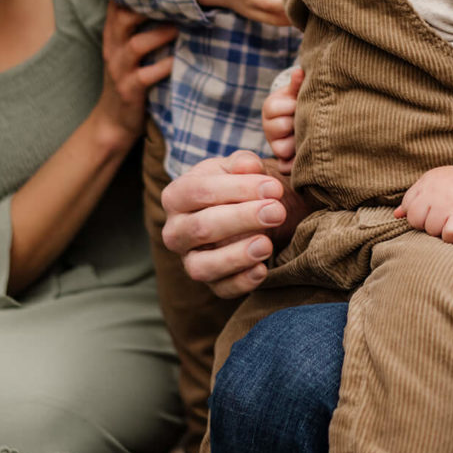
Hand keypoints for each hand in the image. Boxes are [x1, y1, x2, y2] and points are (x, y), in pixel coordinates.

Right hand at [95, 2, 175, 144]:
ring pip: (136, 45)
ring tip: (182, 26)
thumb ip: (141, 25)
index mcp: (113, 35)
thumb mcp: (128, 49)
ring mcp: (119, 70)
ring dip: (161, 34)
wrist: (114, 121)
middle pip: (124, 17)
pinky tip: (180, 60)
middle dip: (149, 5)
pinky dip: (165, 66)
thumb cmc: (130, 77)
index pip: (118, 2)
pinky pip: (146, 75)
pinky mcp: (130, 90)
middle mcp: (113, 48)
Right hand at [160, 150, 305, 297]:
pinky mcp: (212, 283)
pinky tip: (263, 269)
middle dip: (242, 219)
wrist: (252, 211)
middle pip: (201, 228)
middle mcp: (176, 231)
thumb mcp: (240, 168)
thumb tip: (248, 166)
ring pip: (202, 266)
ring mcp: (190, 260)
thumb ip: (243, 163)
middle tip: (277, 211)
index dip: (236, 189)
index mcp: (176, 196)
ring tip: (266, 244)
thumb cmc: (241, 186)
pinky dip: (242, 282)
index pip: (198, 191)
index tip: (272, 188)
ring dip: (236, 256)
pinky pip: (221, 289)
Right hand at [262, 66, 304, 172]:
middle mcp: (269, 128)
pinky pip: (286, 167)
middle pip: (280, 128)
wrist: (303, 118)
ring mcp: (275, 146)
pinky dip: (294, 164)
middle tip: (306, 121)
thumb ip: (297, 84)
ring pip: (282, 149)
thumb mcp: (297, 91)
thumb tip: (299, 71)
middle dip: (295, 124)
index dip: (291, 106)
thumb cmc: (301, 102)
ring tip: (307, 136)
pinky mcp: (284, 162)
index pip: (274, 108)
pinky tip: (304, 157)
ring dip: (297, 143)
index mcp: (270, 108)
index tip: (298, 104)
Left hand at [395, 164, 452, 242]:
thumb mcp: (433, 182)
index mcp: (425, 185)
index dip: (418, 213)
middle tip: (442, 218)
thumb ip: (413, 196)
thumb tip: (397, 214)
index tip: (431, 211)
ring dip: (441, 230)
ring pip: (431, 230)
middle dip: (426, 223)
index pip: (408, 207)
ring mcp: (447, 205)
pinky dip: (451, 236)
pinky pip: (448, 234)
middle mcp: (433, 194)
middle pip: (415, 221)